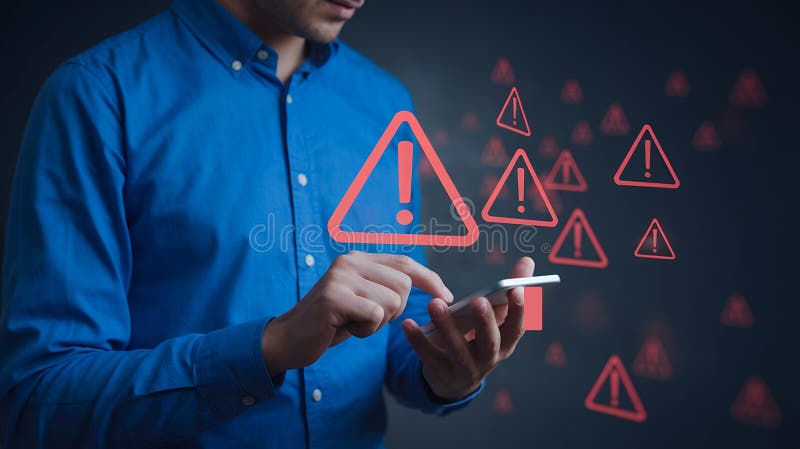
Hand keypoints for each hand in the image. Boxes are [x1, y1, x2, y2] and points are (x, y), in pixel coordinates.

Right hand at [261, 251, 452, 375]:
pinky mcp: (334, 298)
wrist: (289, 339)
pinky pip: (374, 315)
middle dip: (395, 311)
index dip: (429, 279)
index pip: (405, 262)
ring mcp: (341, 278)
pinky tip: (345, 329)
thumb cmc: (331, 322)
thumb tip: (429, 285)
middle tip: (368, 319)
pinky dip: (366, 330)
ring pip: (392, 301)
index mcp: (358, 258)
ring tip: (354, 323)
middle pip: (404, 285)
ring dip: (379, 323)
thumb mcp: (362, 298)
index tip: (447, 295)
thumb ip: (386, 286)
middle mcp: (350, 261)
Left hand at [401, 257, 533, 400]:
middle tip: (478, 300)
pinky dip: (418, 340)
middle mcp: (489, 359)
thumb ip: (508, 290)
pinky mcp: (441, 373)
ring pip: (458, 350)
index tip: (515, 288)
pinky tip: (408, 323)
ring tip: (434, 304)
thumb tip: (527, 261)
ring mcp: (465, 369)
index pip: (516, 327)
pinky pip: (429, 357)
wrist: (453, 378)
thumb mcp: (492, 318)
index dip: (519, 310)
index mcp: (505, 342)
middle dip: (485, 321)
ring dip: (447, 327)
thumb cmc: (477, 337)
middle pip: (489, 342)